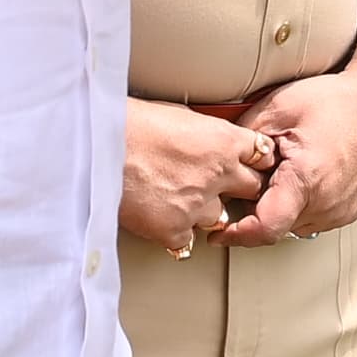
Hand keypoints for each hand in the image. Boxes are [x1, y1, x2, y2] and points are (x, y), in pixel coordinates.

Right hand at [119, 98, 275, 256]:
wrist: (94, 146)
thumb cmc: (129, 123)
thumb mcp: (179, 115)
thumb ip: (205, 134)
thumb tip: (212, 143)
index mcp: (223, 141)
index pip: (262, 155)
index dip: (253, 161)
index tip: (248, 164)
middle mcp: (218, 175)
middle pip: (251, 189)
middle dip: (237, 188)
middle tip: (215, 184)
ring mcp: (197, 206)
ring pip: (218, 218)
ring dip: (203, 211)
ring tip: (175, 197)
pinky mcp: (173, 230)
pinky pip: (186, 241)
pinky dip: (174, 232)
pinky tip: (158, 216)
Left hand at [217, 59, 356, 245]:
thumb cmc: (338, 101)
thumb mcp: (278, 108)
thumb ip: (243, 139)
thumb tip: (220, 159)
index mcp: (307, 180)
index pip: (265, 228)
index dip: (236, 235)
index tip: (219, 232)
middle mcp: (328, 204)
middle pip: (276, 227)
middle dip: (256, 212)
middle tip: (250, 184)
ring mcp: (342, 211)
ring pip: (295, 225)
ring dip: (280, 209)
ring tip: (280, 174)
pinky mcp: (351, 210)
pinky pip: (314, 219)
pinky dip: (300, 205)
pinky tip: (301, 177)